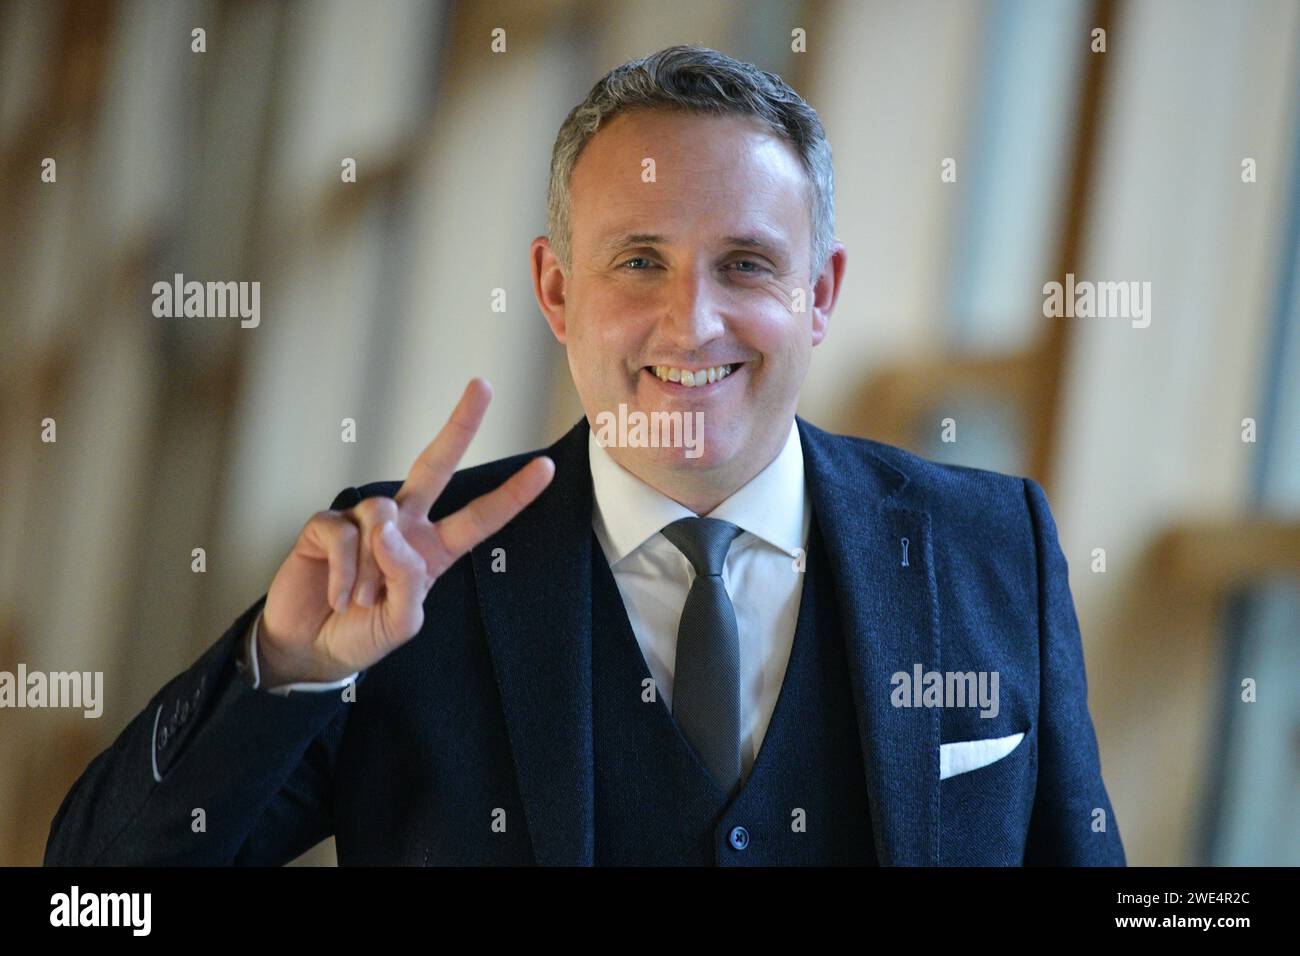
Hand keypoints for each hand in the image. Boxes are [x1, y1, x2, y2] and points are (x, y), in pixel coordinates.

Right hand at [257, 378, 554, 685]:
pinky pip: (344, 534)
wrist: (308, 650)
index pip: (480, 518)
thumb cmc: (360, 635)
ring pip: (382, 516)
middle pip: (435, 466)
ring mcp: (363, 522)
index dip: (513, 495)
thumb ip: (407, 582)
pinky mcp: (326, 525)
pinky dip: (344, 571)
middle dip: (460, 425)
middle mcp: (403, 526)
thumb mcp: (400, 622)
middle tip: (482, 385)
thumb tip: (389, 532)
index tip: (546, 468)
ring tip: (358, 600)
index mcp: (432, 550)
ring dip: (372, 568)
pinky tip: (337, 594)